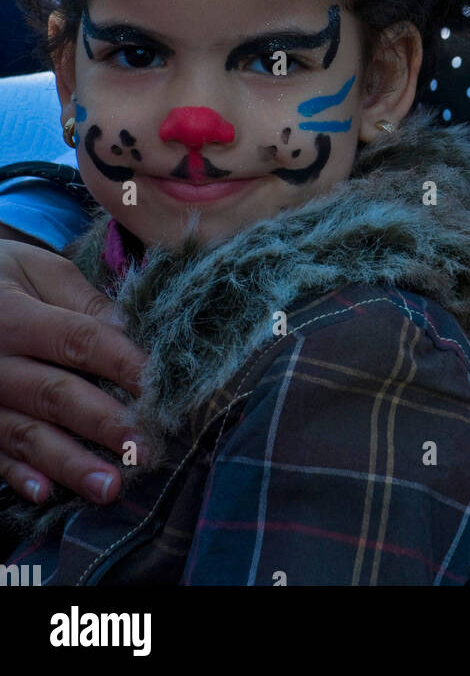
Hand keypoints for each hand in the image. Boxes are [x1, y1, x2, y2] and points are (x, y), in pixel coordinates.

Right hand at [0, 239, 148, 503]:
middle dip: (103, 424)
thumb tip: (129, 326)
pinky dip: (18, 476)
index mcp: (15, 315)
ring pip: (28, 434)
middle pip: (55, 395)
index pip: (78, 340)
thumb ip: (82, 300)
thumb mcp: (38, 270)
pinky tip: (46, 494)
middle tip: (144, 449)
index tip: (160, 385)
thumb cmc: (6, 276)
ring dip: (70, 464)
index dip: (121, 362)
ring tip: (111, 487)